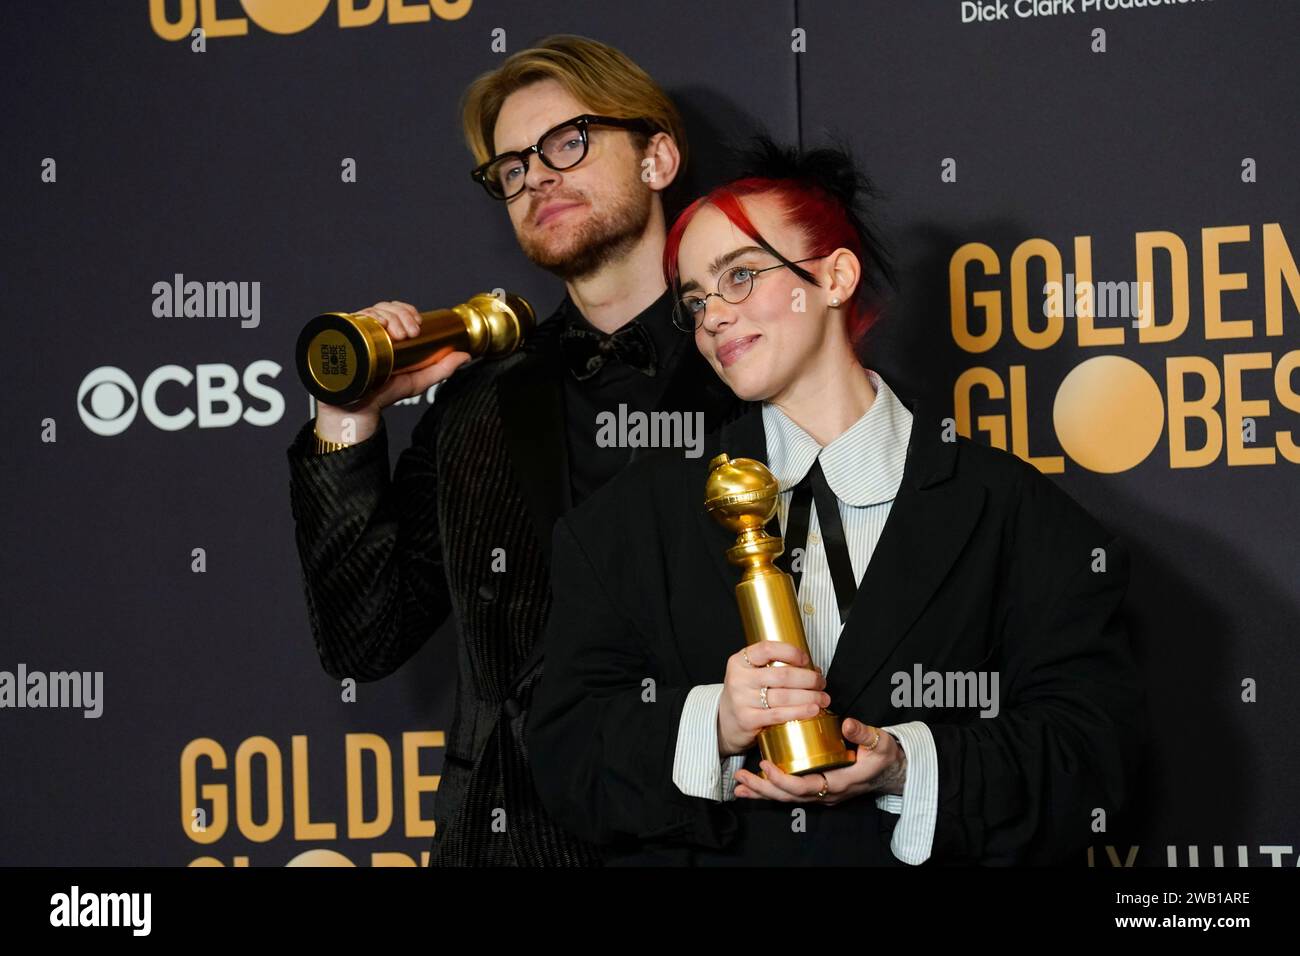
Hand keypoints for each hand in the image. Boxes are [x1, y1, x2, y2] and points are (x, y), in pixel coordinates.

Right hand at [315, 300, 471, 442]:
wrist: (356, 412)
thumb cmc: (382, 394)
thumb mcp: (418, 380)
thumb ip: (441, 369)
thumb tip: (464, 355)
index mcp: (383, 335)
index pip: (394, 311)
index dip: (406, 311)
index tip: (418, 324)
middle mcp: (366, 332)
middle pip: (382, 308)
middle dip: (400, 314)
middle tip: (411, 332)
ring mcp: (352, 335)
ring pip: (369, 312)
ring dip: (388, 316)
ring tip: (398, 334)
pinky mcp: (337, 341)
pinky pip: (349, 322)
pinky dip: (365, 317)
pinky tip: (377, 325)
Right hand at [718, 642, 828, 757]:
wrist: (725, 723)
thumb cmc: (745, 695)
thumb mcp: (751, 674)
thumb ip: (775, 668)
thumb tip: (814, 669)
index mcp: (740, 661)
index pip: (767, 649)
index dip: (790, 652)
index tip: (806, 660)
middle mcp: (739, 679)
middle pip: (782, 675)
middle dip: (808, 679)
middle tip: (821, 683)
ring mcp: (742, 700)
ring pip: (784, 696)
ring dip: (809, 697)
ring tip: (822, 698)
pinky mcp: (748, 720)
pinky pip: (779, 715)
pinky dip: (800, 712)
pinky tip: (812, 710)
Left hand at [733, 718, 906, 805]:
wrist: (892, 771)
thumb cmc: (885, 756)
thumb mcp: (880, 743)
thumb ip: (864, 734)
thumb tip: (848, 723)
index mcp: (838, 784)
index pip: (804, 788)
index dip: (782, 780)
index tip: (765, 765)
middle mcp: (827, 794)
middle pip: (789, 797)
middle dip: (763, 789)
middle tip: (741, 778)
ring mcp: (822, 793)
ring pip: (788, 798)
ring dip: (763, 791)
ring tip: (740, 785)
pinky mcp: (818, 787)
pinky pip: (791, 793)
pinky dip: (772, 790)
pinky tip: (756, 785)